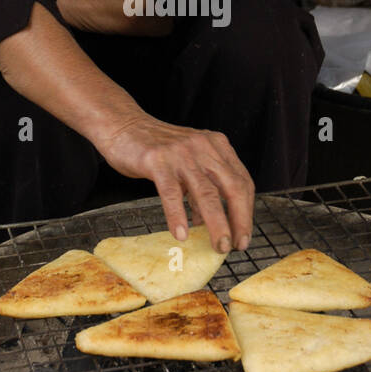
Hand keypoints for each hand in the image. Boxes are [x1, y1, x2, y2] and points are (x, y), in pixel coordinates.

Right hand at [94, 114, 253, 253]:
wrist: (123, 125)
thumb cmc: (157, 148)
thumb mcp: (188, 163)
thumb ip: (201, 188)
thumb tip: (210, 222)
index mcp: (216, 146)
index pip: (243, 181)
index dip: (247, 211)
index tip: (243, 235)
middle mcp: (204, 147)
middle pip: (232, 188)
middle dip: (239, 220)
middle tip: (236, 246)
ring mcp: (181, 153)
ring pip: (207, 193)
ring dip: (217, 224)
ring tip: (218, 245)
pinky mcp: (157, 160)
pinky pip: (172, 193)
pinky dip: (178, 216)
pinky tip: (181, 233)